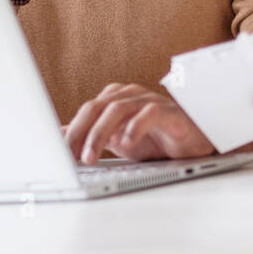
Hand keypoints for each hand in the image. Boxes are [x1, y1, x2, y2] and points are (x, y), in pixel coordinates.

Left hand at [63, 84, 215, 162]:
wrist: (193, 145)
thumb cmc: (157, 139)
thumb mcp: (118, 141)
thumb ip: (91, 136)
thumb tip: (61, 136)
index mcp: (116, 100)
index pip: (87, 111)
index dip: (72, 131)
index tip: (58, 154)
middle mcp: (131, 96)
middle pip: (97, 106)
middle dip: (81, 132)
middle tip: (71, 157)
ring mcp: (150, 101)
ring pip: (118, 108)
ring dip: (100, 133)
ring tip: (91, 157)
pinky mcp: (170, 112)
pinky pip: (150, 113)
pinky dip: (135, 127)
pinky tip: (126, 143)